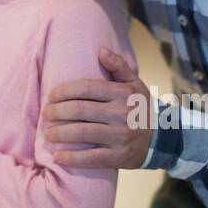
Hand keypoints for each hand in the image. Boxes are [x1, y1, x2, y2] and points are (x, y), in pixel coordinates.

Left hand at [42, 45, 150, 168]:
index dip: (63, 91)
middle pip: (79, 110)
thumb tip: (100, 49)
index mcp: (122, 93)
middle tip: (45, 114)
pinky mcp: (118, 157)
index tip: (50, 96)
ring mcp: (119, 136)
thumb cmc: (141, 107)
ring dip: (60, 133)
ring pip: (82, 133)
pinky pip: (91, 158)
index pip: (85, 88)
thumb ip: (118, 65)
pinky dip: (72, 158)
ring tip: (48, 134)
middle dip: (57, 112)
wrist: (162, 138)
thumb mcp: (134, 83)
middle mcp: (121, 114)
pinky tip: (58, 157)